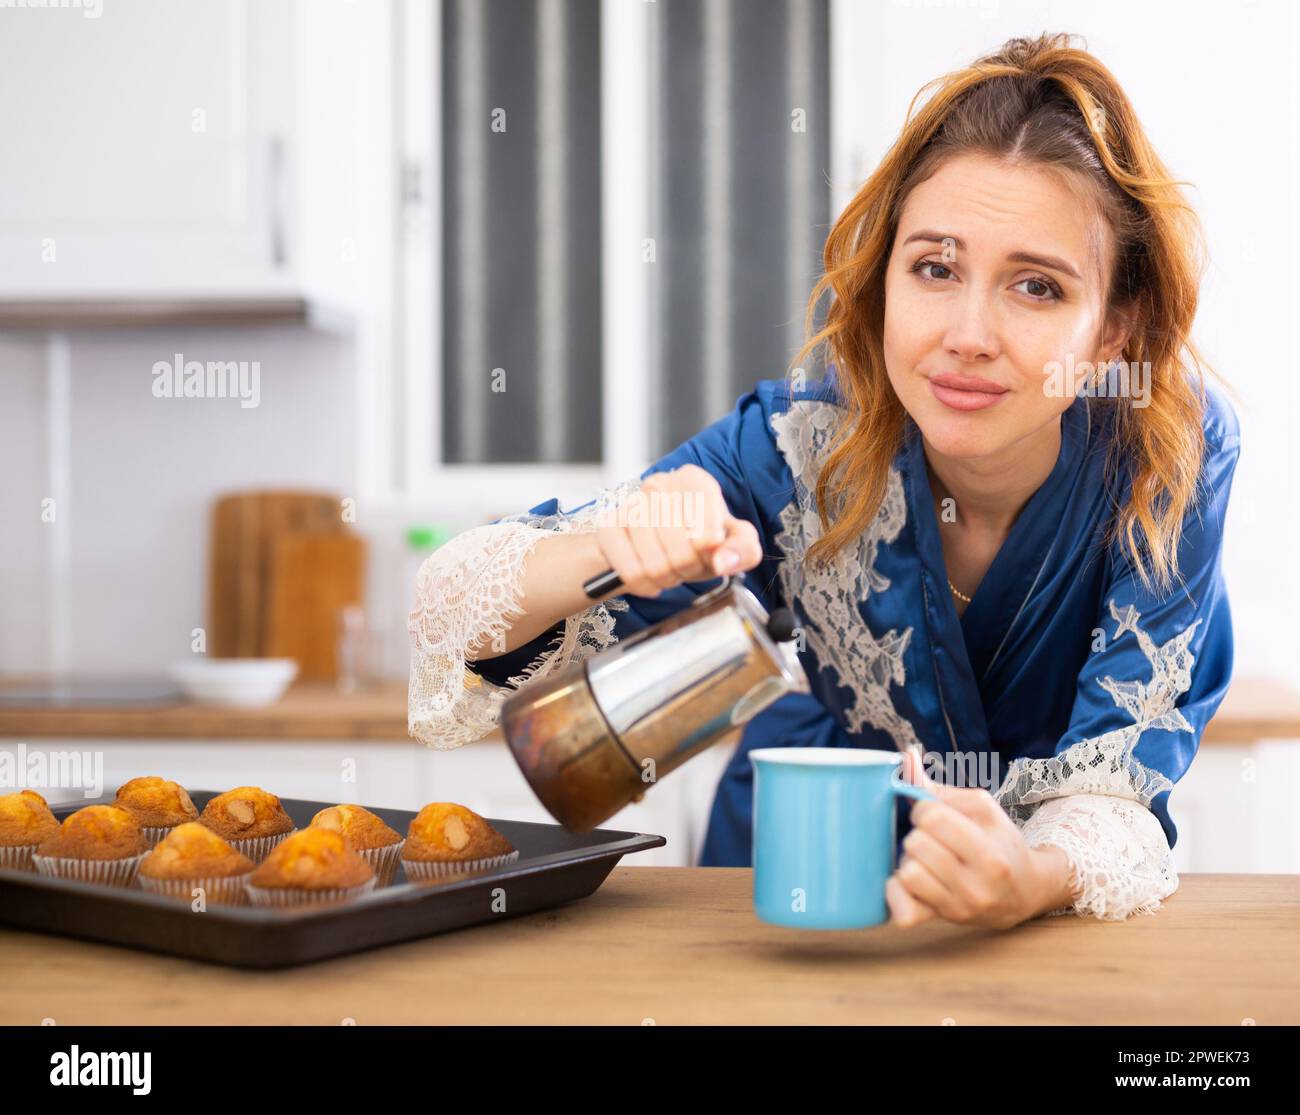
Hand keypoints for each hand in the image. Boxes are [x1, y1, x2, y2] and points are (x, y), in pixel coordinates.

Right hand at [593, 464, 762, 596]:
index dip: (710, 556)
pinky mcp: (607, 527)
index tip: (707, 552)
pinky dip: (641, 584)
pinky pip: (627, 570)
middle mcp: (659, 484)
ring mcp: (629, 503)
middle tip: (686, 566)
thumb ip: (743, 550)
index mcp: (695, 481)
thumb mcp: (734, 543)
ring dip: (665, 578)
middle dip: (687, 569)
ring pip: (654, 564)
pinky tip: (648, 578)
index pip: (708, 536)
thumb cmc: (699, 540)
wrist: (658, 544)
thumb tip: (723, 561)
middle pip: (681, 552)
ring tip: (668, 569)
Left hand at [884, 749, 1065, 929]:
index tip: (932, 815)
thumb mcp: (981, 809)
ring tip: (927, 859)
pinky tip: (913, 881)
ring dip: (911, 861)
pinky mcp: (942, 922)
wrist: (1024, 893)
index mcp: (990, 854)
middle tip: (932, 839)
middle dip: (919, 834)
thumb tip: (905, 758)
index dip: (924, 809)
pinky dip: (898, 892)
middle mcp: (976, 887)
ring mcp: (958, 909)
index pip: (932, 818)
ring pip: (907, 874)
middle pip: (916, 844)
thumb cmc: (1000, 844)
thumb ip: (939, 787)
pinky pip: (902, 911)